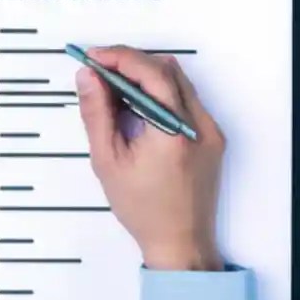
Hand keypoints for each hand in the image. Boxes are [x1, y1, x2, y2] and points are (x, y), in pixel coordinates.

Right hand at [74, 46, 226, 271]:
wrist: (180, 242)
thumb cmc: (144, 210)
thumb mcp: (107, 160)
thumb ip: (96, 113)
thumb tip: (88, 77)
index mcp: (173, 133)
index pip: (151, 73)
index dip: (119, 57)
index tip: (94, 57)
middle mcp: (199, 126)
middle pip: (166, 70)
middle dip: (130, 62)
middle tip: (99, 69)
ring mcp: (209, 130)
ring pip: (177, 81)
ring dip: (145, 75)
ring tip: (114, 88)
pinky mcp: (210, 136)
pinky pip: (185, 99)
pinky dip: (159, 92)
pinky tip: (136, 106)